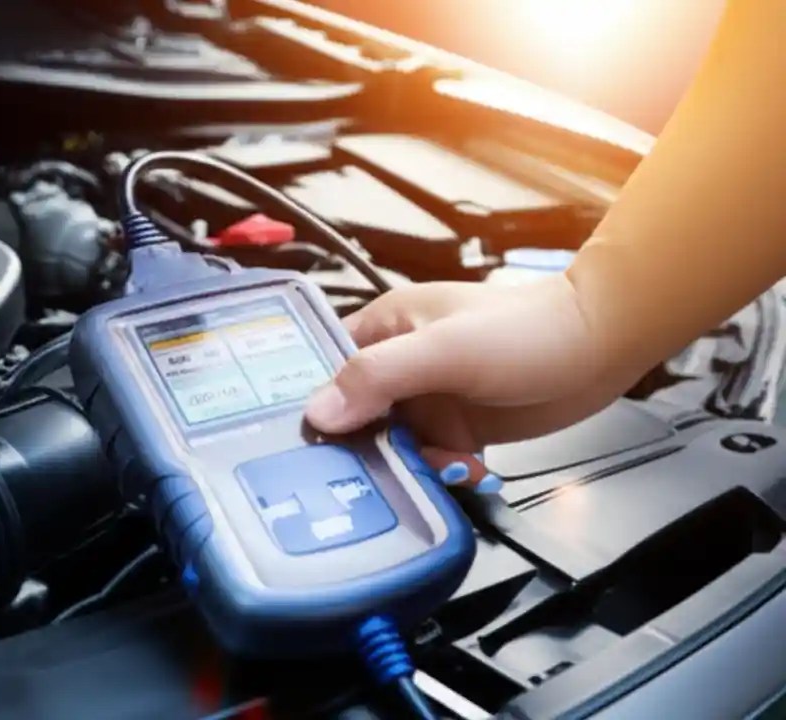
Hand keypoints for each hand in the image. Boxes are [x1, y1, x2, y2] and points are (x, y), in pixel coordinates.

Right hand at [306, 275, 633, 489]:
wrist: (601, 346)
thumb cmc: (526, 331)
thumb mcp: (443, 350)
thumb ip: (378, 377)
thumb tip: (317, 413)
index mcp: (383, 329)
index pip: (323, 369)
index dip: (308, 405)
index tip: (299, 445)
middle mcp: (398, 366)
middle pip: (352, 417)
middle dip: (359, 449)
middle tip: (367, 476)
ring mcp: (428, 400)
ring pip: (390, 446)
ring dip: (405, 466)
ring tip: (437, 468)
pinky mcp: (457, 430)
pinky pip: (428, 461)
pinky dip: (438, 473)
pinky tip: (462, 471)